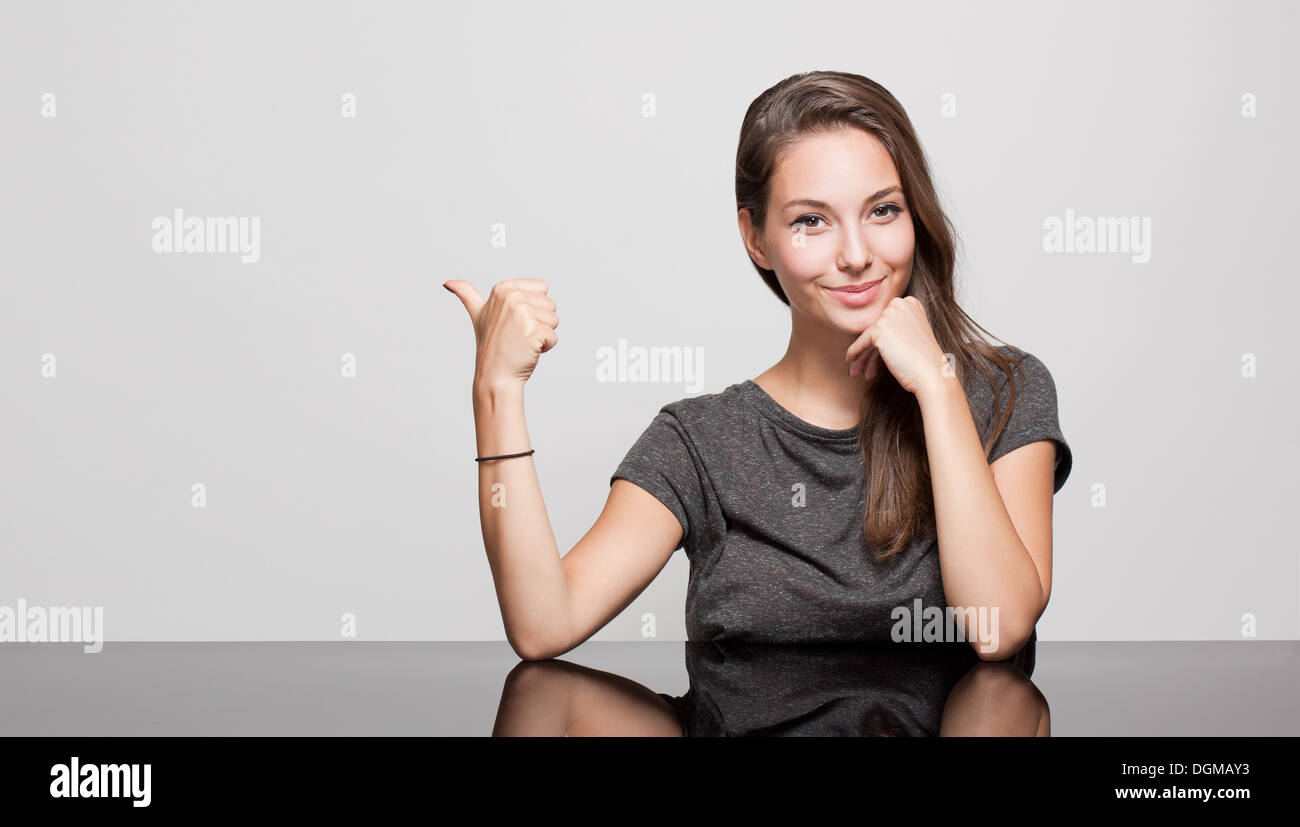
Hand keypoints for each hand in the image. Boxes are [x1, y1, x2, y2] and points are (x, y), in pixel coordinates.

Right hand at [444, 278, 558, 390]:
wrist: (494, 375)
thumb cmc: (490, 345)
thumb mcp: (477, 315)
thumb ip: (466, 295)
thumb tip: (448, 282)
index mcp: (503, 289)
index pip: (542, 288)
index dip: (534, 307)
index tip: (515, 320)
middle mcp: (512, 297)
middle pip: (550, 304)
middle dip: (540, 322)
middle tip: (518, 334)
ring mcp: (522, 314)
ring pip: (554, 320)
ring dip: (544, 335)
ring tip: (523, 341)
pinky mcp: (533, 331)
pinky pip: (553, 336)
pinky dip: (546, 347)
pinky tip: (528, 351)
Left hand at [844, 296, 950, 398]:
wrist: (932, 374)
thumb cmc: (924, 361)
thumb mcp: (911, 336)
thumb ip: (893, 330)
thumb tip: (869, 337)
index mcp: (911, 303)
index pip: (886, 322)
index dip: (879, 341)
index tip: (876, 357)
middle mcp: (900, 304)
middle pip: (876, 329)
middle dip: (868, 350)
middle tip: (863, 367)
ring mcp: (889, 315)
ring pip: (867, 338)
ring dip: (862, 356)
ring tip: (858, 371)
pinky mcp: (879, 329)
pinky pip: (860, 343)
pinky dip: (854, 354)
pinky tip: (851, 363)